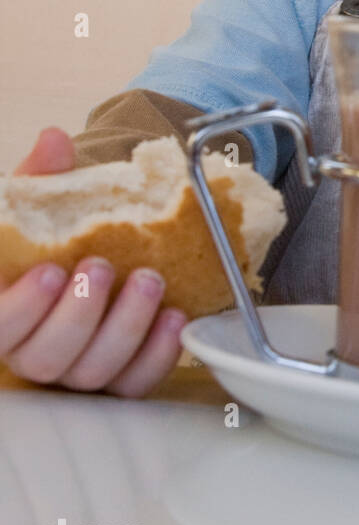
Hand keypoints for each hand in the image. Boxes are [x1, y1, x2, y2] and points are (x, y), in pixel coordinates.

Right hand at [0, 128, 186, 396]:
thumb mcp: (40, 204)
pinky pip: (135, 383)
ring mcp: (78, 368)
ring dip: (125, 328)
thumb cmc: (56, 237)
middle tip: (102, 268)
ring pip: (94, 372)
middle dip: (79, 315)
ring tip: (149, 279)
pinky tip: (175, 317)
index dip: (20, 309)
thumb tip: (54, 140)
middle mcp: (33, 350)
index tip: (51, 270)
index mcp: (4, 313)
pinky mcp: (119, 376)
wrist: (92, 253)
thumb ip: (39, 177)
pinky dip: (157, 354)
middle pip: (46, 358)